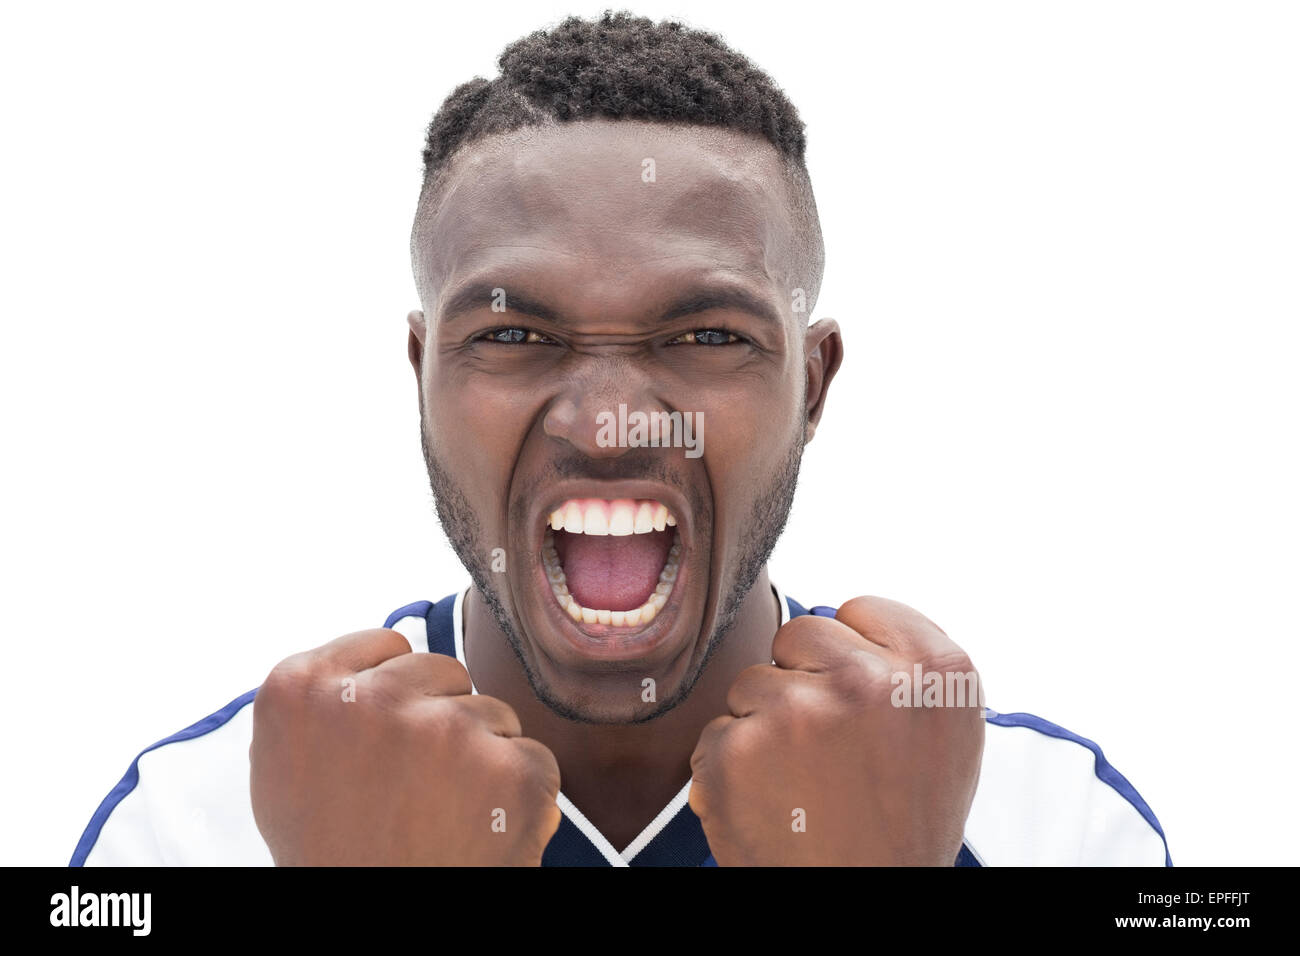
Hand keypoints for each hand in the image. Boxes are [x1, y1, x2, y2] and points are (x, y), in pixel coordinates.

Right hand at [250, 629, 561, 864]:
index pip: (388, 647)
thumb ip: (324, 701)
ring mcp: (446, 729)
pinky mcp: (509, 768)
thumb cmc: (329, 857)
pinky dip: (520, 794)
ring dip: (480, 756)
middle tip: (413, 787)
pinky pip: (531, 757)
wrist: (368, 930)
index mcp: (304, 688)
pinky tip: (482, 830)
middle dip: (440, 718)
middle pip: (444, 670)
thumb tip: (371, 663)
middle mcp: (374, 697)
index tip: (383, 743)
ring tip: (442, 816)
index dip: (395, 696)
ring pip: (491, 712)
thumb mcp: (284, 769)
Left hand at [689, 596, 983, 864]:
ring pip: (753, 682)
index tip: (858, 696)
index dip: (852, 655)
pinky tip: (772, 800)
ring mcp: (795, 710)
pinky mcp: (736, 747)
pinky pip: (720, 730)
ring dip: (766, 724)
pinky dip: (734, 766)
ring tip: (804, 781)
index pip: (860, 609)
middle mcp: (866, 680)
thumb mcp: (944, 735)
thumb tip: (855, 625)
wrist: (869, 899)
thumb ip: (906, 670)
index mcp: (933, 669)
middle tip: (830, 745)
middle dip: (803, 678)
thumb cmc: (903, 831)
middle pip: (800, 632)